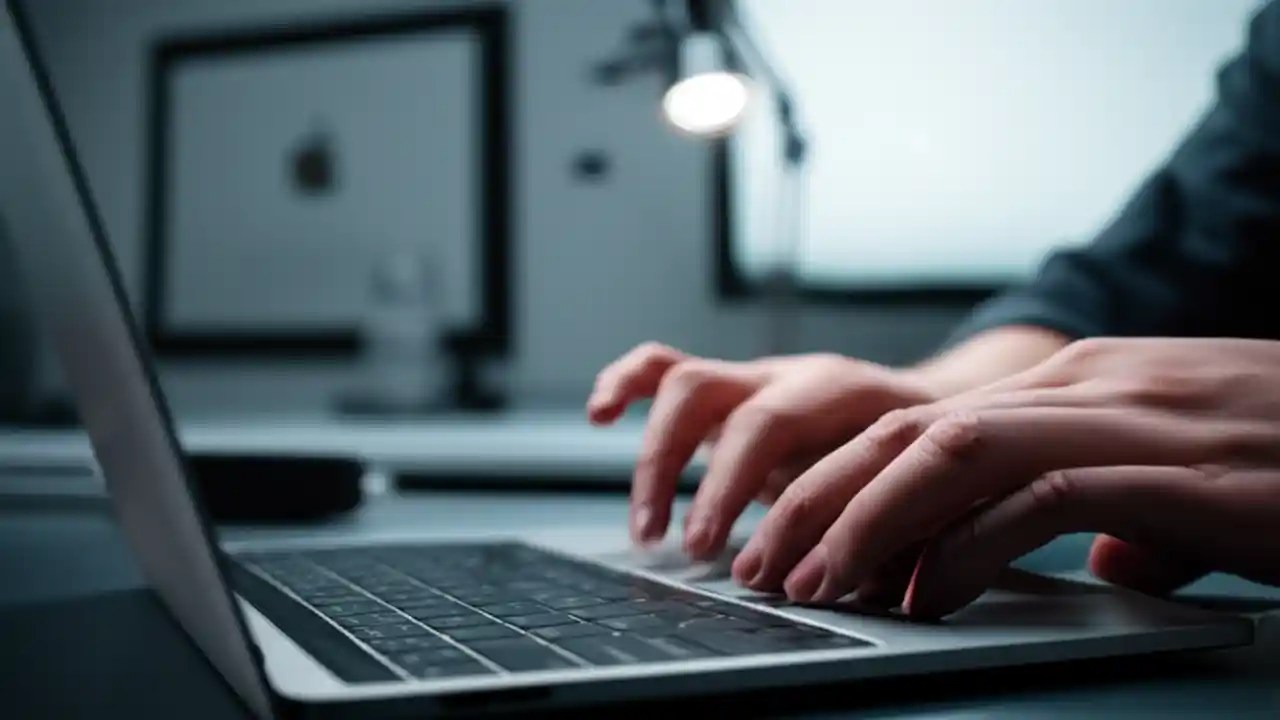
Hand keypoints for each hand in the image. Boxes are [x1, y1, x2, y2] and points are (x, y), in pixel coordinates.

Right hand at [586, 342, 939, 559]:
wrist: (937, 415)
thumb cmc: (922, 462)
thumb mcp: (912, 486)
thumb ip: (874, 520)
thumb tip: (840, 576)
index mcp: (838, 392)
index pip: (765, 423)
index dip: (726, 485)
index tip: (708, 549)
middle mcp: (788, 374)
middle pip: (706, 397)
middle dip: (677, 474)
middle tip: (681, 549)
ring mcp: (754, 377)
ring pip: (678, 381)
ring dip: (652, 457)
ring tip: (645, 528)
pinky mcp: (729, 388)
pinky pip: (665, 368)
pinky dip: (626, 386)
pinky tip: (600, 413)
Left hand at [733, 337, 1279, 616]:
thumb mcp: (1188, 477)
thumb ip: (1124, 505)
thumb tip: (1092, 557)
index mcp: (1076, 383)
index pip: (923, 423)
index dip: (842, 482)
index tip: (788, 538)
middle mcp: (1083, 386)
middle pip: (910, 432)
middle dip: (820, 500)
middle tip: (762, 565)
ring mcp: (1127, 420)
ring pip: (951, 454)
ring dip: (866, 523)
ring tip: (813, 584)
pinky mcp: (1176, 474)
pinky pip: (1038, 503)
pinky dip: (967, 552)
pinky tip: (925, 599)